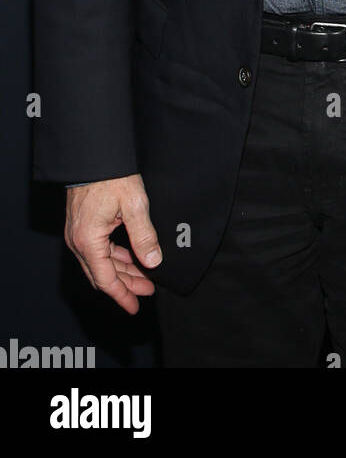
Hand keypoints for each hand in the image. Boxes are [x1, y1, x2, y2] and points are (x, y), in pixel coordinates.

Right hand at [65, 175, 160, 314]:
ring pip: (100, 263)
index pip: (105, 280)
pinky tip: (131, 256)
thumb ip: (144, 235)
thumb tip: (153, 261)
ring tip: (144, 276)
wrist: (94, 153)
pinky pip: (98, 250)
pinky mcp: (82, 225)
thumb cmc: (112, 175)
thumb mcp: (135, 204)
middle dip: (125, 285)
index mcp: (88, 241)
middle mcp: (78, 241)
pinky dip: (115, 257)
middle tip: (148, 291)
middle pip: (102, 275)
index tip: (136, 306)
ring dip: (122, 271)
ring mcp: (78, 234)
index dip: (122, 295)